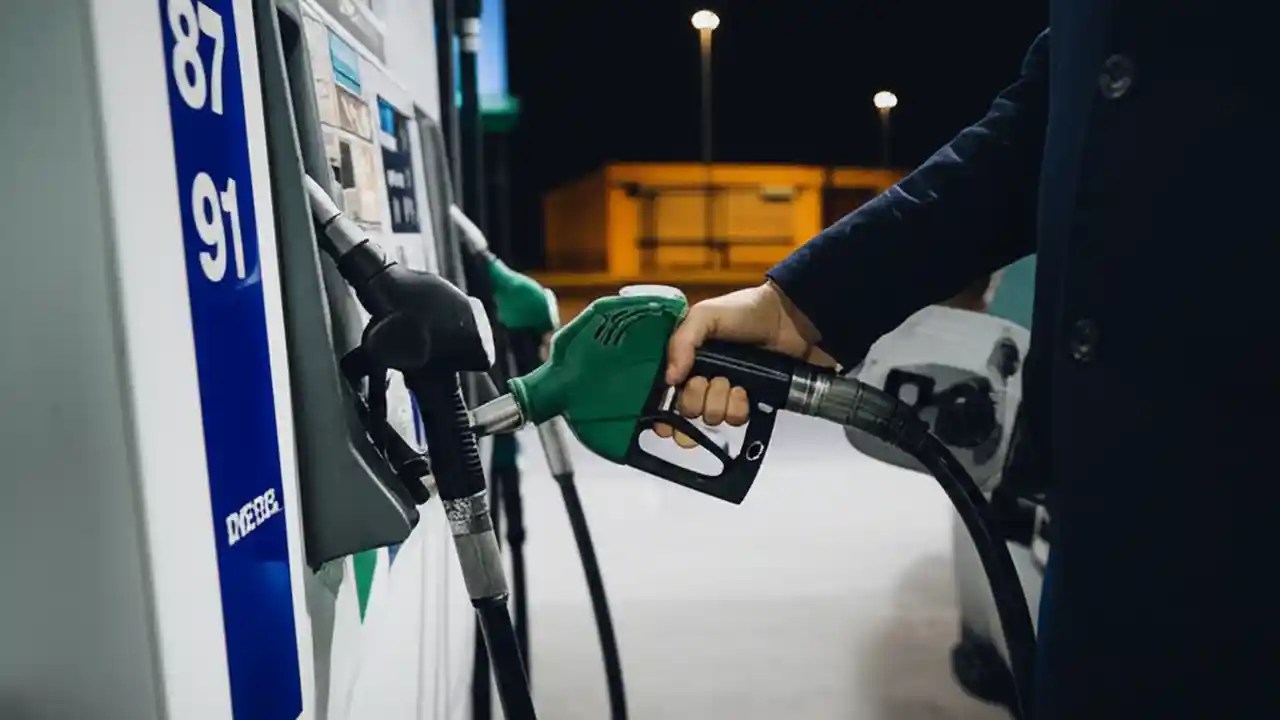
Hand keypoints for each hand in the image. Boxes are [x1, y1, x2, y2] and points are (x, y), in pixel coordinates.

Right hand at [655, 282, 833, 447]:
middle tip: (711, 379)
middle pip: (686, 410)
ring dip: (720, 402)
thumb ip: (681, 342)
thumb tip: (669, 379)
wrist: (787, 318)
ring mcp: (724, 393)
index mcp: (685, 360)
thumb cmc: (744, 311)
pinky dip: (739, 408)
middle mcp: (701, 379)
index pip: (664, 394)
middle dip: (697, 398)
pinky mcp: (747, 402)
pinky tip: (745, 391)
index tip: (666, 417)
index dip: (663, 409)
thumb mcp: (705, 315)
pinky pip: (734, 419)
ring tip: (733, 382)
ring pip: (710, 417)